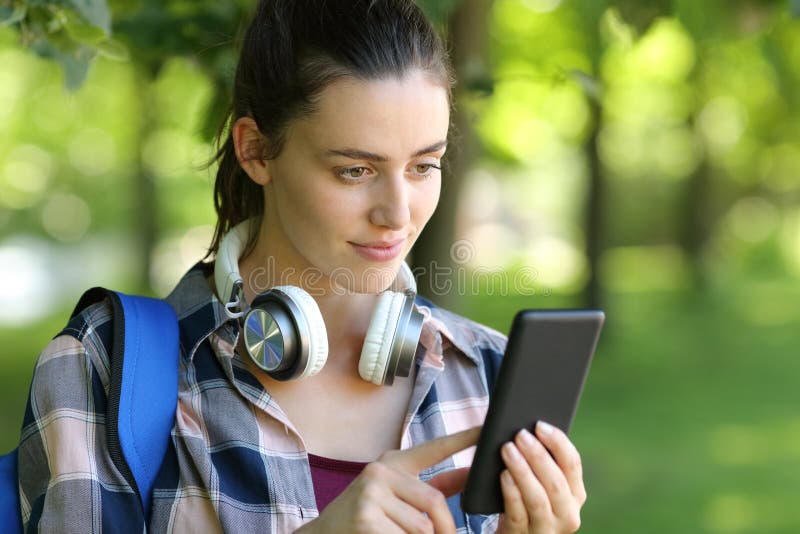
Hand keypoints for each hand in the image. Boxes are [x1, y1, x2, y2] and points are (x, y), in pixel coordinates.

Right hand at [296, 427, 479, 533]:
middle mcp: (382, 470)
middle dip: (446, 527)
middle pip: (435, 500)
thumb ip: (434, 485)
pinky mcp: (366, 516)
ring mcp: (371, 492)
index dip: (463, 439)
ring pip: (422, 525)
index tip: (486, 429)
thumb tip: (469, 474)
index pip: (435, 448)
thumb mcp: (397, 495)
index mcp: (393, 462)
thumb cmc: (367, 516)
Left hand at [496, 421, 585, 533]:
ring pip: (538, 499)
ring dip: (522, 470)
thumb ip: (541, 462)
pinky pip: (517, 514)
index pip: (573, 464)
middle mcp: (568, 515)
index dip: (558, 442)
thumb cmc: (526, 499)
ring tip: (507, 450)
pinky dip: (511, 492)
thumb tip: (527, 430)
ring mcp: (547, 529)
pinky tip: (503, 475)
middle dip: (537, 455)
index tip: (540, 425)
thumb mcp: (541, 482)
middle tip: (520, 435)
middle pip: (556, 481)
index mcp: (575, 494)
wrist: (514, 533)